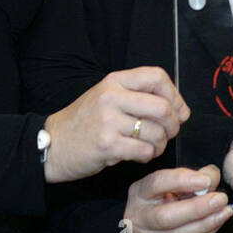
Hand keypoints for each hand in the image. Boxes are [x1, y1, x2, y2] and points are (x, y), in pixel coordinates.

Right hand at [43, 66, 189, 182]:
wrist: (53, 144)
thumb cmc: (84, 122)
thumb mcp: (107, 97)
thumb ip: (138, 96)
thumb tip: (180, 109)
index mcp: (114, 81)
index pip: (157, 76)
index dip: (175, 95)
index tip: (178, 110)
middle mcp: (112, 97)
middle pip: (163, 107)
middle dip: (174, 124)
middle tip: (169, 133)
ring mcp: (108, 121)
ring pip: (156, 132)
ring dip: (161, 144)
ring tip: (152, 147)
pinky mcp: (107, 145)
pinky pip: (144, 151)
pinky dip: (148, 156)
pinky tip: (139, 155)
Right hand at [123, 166, 232, 232]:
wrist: (140, 231)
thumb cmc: (158, 201)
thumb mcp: (168, 183)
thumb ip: (191, 177)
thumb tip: (212, 176)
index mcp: (140, 192)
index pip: (157, 183)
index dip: (182, 180)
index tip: (206, 180)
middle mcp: (139, 216)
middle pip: (166, 216)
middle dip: (197, 208)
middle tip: (220, 199)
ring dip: (206, 223)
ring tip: (224, 212)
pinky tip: (216, 223)